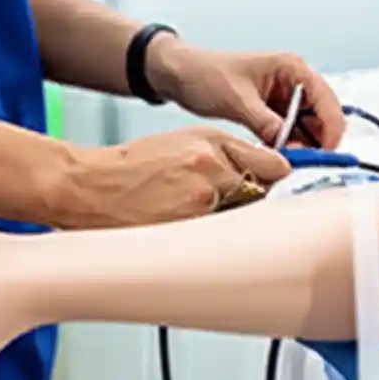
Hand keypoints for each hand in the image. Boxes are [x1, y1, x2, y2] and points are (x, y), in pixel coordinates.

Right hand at [55, 126, 290, 228]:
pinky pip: (216, 240)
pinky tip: (184, 229)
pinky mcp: (185, 232)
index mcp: (213, 146)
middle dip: (253, 200)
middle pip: (260, 196)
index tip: (289, 184)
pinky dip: (210, 239)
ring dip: (230, 221)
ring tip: (194, 214)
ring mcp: (199, 205)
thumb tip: (276, 168)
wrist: (89, 186)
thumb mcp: (185, 139)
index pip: (273, 165)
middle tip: (232, 202)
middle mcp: (210, 172)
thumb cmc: (133, 166)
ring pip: (239, 219)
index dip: (281, 178)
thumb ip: (231, 151)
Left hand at [146, 37, 346, 148]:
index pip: (326, 99)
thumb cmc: (205, 74)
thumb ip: (266, 123)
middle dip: (318, 140)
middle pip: (322, 115)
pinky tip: (279, 158)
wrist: (180, 75)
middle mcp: (293, 81)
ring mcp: (283, 97)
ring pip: (307, 126)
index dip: (331, 127)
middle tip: (305, 163)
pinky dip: (288, 145)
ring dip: (303, 145)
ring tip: (289, 163)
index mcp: (291, 67)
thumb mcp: (238, 100)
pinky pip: (290, 132)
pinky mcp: (272, 111)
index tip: (325, 153)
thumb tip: (290, 148)